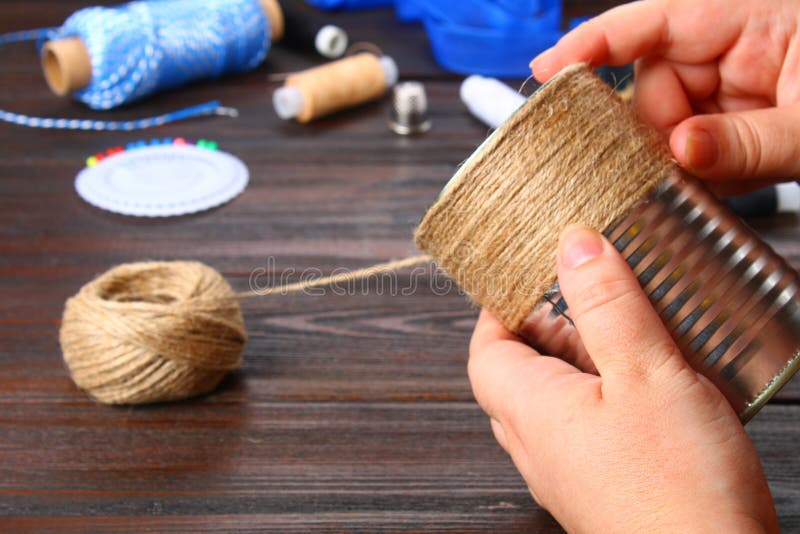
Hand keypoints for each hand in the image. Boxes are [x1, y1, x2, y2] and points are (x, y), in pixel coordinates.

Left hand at [469, 225, 777, 531]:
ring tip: (619, 335)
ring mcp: (569, 475)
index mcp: (533, 412)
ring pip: (552, 406)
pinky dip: (604, 400)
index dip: (495, 310)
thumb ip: (608, 306)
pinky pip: (585, 433)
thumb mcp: (646, 374)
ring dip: (575, 365)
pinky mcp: (604, 491)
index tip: (520, 278)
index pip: (484, 352)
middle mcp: (539, 448)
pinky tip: (649, 392)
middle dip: (538, 332)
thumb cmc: (678, 490)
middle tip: (575, 298)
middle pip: (514, 377)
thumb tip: (574, 245)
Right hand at [531, 0, 799, 195]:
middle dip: (654, 132)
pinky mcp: (737, 114)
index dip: (592, 45)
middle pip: (653, 84)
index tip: (547, 73)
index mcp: (751, 15)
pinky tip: (727, 177)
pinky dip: (704, 168)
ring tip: (722, 175)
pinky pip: (695, 141)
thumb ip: (747, 140)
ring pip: (669, 121)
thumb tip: (679, 150)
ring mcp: (734, 80)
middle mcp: (733, 43)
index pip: (652, 22)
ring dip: (682, 158)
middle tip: (670, 168)